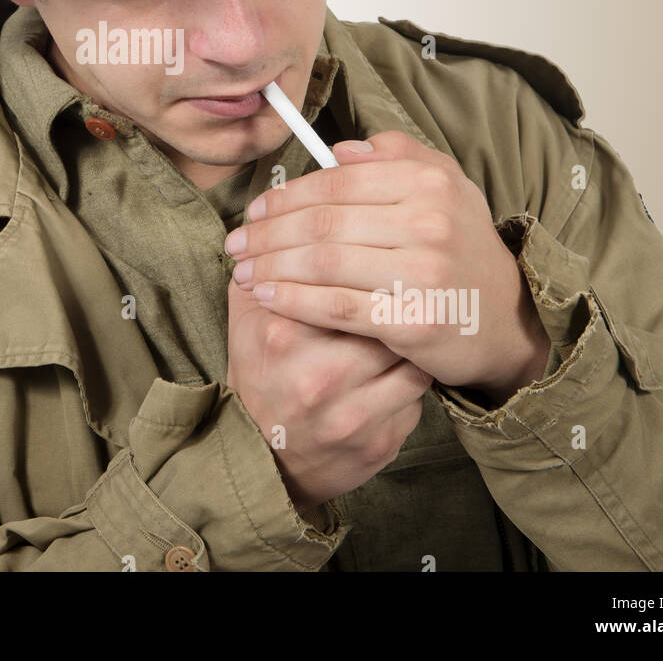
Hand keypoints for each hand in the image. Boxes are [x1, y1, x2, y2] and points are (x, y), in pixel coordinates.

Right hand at [226, 275, 432, 509]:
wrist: (264, 455)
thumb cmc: (260, 373)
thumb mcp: (245, 318)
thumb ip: (264, 263)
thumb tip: (281, 206)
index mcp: (283, 335)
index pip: (345, 282)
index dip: (369, 264)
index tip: (379, 256)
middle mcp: (316, 377)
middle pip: (384, 317)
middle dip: (398, 299)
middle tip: (405, 287)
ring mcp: (349, 416)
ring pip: (409, 358)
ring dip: (412, 339)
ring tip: (410, 322)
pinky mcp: (377, 445)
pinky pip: (416, 398)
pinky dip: (414, 376)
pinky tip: (407, 362)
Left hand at [227, 131, 550, 400]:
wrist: (507, 319)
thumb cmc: (463, 248)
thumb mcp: (446, 187)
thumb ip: (397, 156)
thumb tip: (340, 149)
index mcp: (428, 182)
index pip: (334, 184)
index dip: (283, 197)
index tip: (253, 211)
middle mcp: (428, 222)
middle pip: (321, 224)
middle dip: (267, 234)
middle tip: (235, 244)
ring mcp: (423, 274)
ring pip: (323, 264)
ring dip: (271, 267)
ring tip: (243, 271)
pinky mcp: (414, 322)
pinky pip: (337, 307)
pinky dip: (294, 301)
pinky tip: (268, 297)